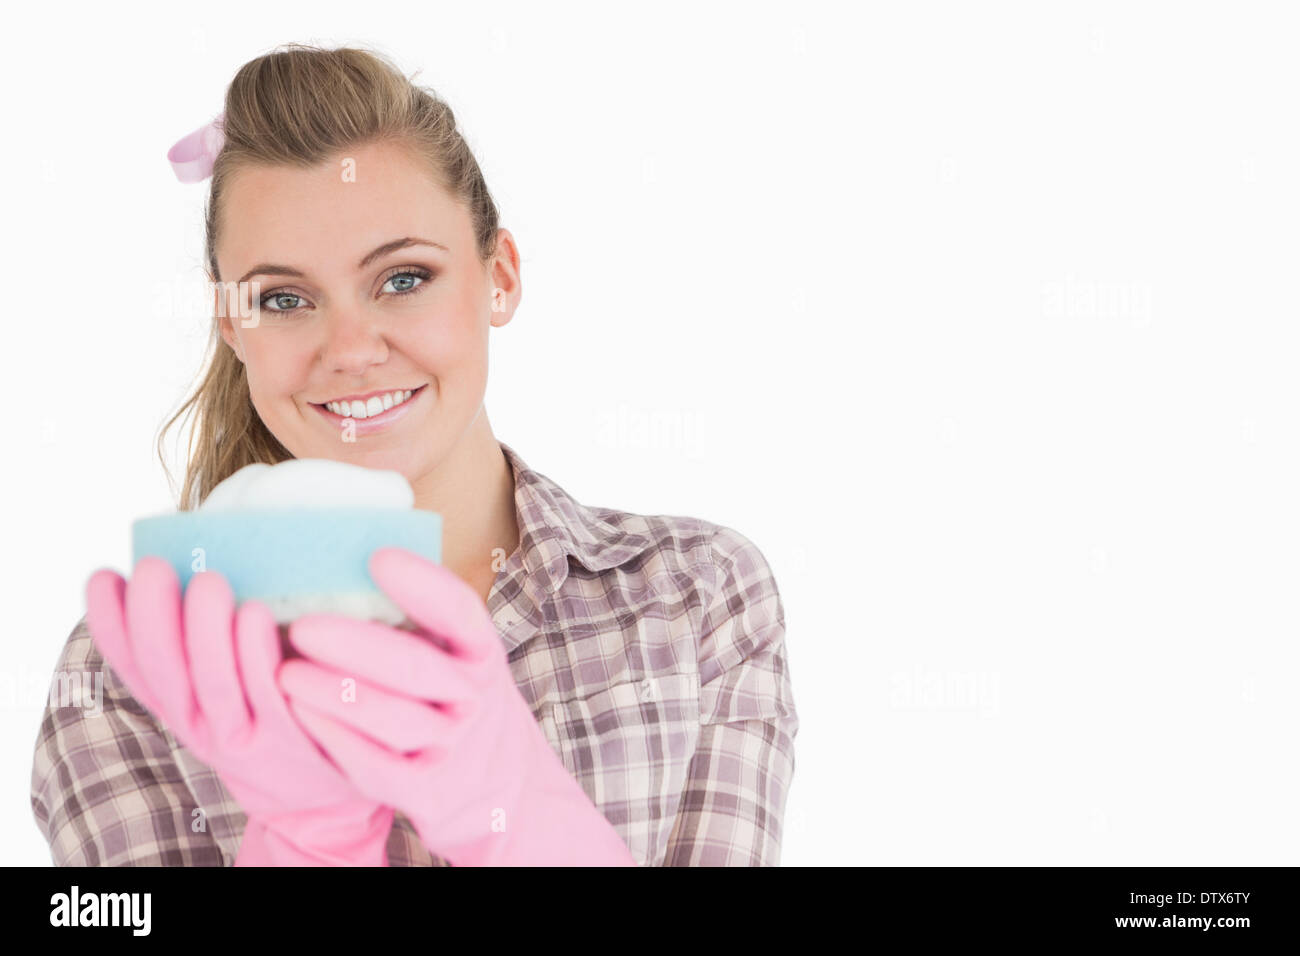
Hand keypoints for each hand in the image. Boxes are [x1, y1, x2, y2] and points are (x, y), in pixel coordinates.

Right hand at [85, 558, 393, 865]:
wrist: (318, 795)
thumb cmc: (272, 711)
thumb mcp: (225, 686)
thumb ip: (207, 640)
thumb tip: (200, 558)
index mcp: (178, 704)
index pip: (132, 665)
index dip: (110, 624)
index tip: (104, 576)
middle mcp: (199, 723)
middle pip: (164, 671)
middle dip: (152, 617)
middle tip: (156, 567)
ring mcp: (241, 734)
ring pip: (213, 683)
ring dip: (204, 631)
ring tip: (208, 581)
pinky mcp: (287, 738)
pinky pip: (268, 694)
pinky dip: (257, 653)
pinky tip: (255, 613)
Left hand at [276, 547, 635, 865]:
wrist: (499, 786)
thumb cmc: (454, 698)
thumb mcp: (459, 655)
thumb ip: (421, 618)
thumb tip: (347, 553)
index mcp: (480, 651)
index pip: (460, 612)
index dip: (423, 584)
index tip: (378, 557)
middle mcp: (472, 697)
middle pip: (417, 669)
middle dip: (357, 647)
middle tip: (304, 626)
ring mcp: (450, 746)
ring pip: (395, 720)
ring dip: (337, 695)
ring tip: (285, 673)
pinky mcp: (424, 788)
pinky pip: (378, 767)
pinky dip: (340, 742)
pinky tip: (303, 716)